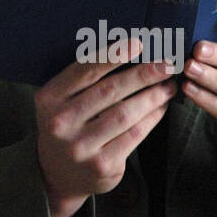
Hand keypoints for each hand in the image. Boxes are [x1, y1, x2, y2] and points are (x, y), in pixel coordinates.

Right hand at [34, 39, 177, 216]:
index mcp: (49, 98)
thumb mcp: (61, 100)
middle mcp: (61, 122)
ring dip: (152, 96)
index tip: (138, 43)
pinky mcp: (102, 165)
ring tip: (168, 85)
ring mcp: (81, 146)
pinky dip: (151, 118)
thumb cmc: (67, 125)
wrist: (57, 172)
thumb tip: (130, 52)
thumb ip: (83, 80)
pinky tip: (160, 107)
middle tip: (166, 63)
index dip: (113, 55)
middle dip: (142, 74)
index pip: (84, 70)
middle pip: (109, 91)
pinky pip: (134, 135)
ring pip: (125, 113)